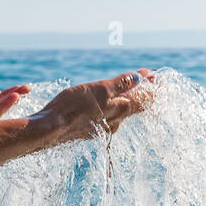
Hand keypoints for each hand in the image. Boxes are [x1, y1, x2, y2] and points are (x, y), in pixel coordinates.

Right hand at [35, 69, 154, 140]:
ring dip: (129, 98)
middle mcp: (117, 120)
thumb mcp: (99, 90)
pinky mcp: (91, 129)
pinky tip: (110, 105)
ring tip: (134, 89)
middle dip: (143, 91)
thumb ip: (121, 84)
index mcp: (122, 108)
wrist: (50, 129)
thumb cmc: (73, 107)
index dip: (151, 86)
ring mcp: (104, 126)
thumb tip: (141, 79)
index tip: (155, 76)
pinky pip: (109, 116)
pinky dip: (114, 106)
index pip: (144, 97)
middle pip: (136, 105)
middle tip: (150, 80)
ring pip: (122, 111)